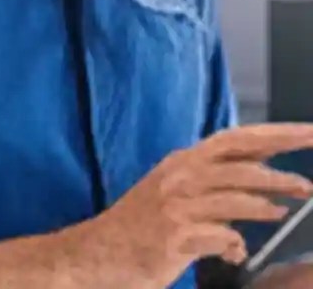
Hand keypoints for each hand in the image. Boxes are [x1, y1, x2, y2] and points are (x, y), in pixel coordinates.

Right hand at [72, 124, 312, 288]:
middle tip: (308, 184)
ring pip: (235, 196)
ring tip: (284, 211)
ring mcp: (176, 206)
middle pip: (239, 163)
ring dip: (265, 205)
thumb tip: (267, 190)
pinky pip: (220, 236)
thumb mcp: (175, 194)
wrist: (96, 253)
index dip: (276, 134)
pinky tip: (235, 251)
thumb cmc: (139, 227)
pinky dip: (234, 245)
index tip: (309, 133)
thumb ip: (217, 188)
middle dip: (280, 169)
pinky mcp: (174, 236)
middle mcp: (179, 177)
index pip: (236, 140)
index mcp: (182, 163)